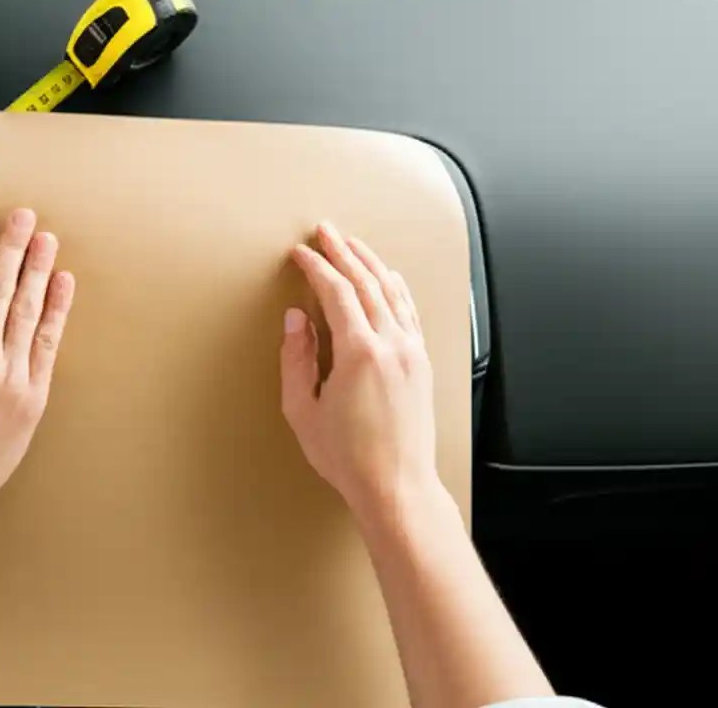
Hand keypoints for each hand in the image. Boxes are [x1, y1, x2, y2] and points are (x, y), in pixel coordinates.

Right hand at [280, 223, 439, 516]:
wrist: (396, 485)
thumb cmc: (348, 457)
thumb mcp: (304, 410)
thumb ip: (297, 359)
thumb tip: (296, 319)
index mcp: (359, 353)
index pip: (336, 292)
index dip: (316, 267)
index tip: (300, 254)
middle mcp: (391, 345)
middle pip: (366, 282)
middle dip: (343, 252)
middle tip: (325, 231)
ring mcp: (411, 352)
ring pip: (392, 291)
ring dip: (370, 262)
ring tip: (352, 244)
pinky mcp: (421, 363)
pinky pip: (409, 311)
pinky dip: (395, 287)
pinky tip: (387, 278)